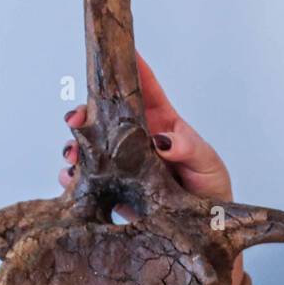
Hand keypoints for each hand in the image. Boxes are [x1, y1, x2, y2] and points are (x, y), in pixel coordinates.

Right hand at [59, 50, 244, 284]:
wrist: (205, 234)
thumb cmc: (212, 191)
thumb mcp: (209, 166)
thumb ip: (190, 149)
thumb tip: (164, 140)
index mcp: (164, 125)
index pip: (146, 91)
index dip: (130, 68)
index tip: (114, 50)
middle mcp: (138, 141)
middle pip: (106, 116)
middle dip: (86, 111)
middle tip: (76, 118)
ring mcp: (123, 165)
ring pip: (90, 145)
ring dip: (75, 146)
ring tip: (71, 154)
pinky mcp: (112, 190)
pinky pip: (85, 179)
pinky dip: (73, 177)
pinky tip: (71, 179)